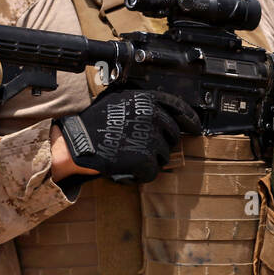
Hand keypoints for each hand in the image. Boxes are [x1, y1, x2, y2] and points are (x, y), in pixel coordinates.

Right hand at [56, 88, 201, 183]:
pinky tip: (128, 168)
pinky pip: (153, 171)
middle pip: (173, 135)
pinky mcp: (144, 159)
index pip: (180, 108)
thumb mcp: (119, 100)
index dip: (191, 119)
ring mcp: (149, 138)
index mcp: (147, 100)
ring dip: (150, 159)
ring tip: (129, 155)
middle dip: (161, 143)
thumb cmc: (95, 123)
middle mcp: (152, 116)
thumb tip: (164, 108)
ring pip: (164, 155)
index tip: (196, 127)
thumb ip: (142, 102)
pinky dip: (141, 174)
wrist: (77, 143)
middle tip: (140, 146)